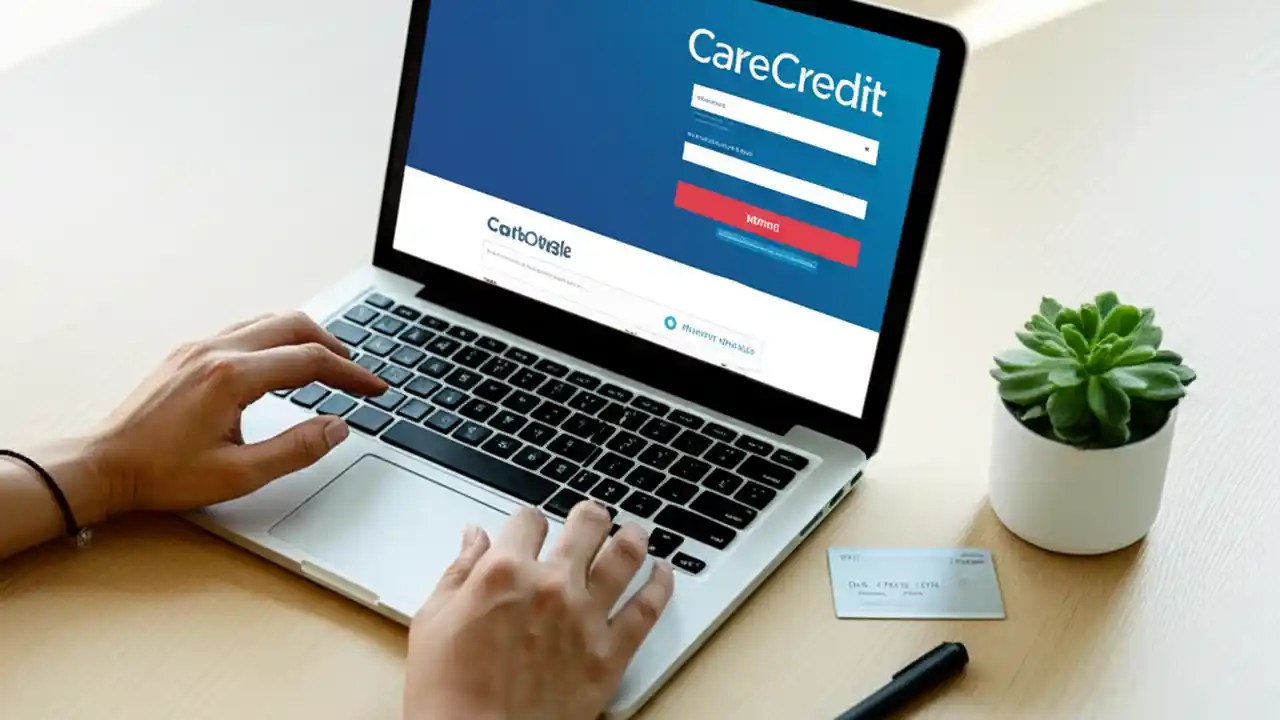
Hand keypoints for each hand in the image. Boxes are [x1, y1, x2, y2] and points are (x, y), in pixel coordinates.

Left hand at [93, 312, 386, 514]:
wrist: (102, 466)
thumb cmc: (161, 474)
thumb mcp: (239, 474)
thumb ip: (296, 449)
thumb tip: (337, 428)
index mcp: (231, 377)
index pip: (310, 361)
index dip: (352, 374)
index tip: (375, 388)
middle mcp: (216, 350)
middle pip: (294, 326)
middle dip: (334, 347)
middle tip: (356, 373)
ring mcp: (198, 347)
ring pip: (268, 322)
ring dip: (304, 339)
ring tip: (327, 366)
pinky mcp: (187, 353)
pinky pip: (244, 330)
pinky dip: (276, 341)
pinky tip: (281, 365)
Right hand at [405, 504, 675, 719]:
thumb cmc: (446, 692)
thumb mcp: (433, 620)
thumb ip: (459, 570)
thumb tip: (474, 537)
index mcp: (503, 572)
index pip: (528, 520)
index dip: (529, 521)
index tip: (532, 529)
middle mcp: (550, 586)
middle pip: (586, 525)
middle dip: (589, 516)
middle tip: (592, 519)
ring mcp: (585, 617)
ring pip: (624, 556)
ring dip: (631, 538)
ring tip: (635, 533)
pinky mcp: (610, 654)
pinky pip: (647, 609)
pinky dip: (660, 585)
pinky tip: (663, 574)